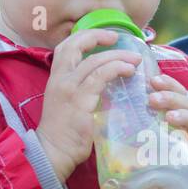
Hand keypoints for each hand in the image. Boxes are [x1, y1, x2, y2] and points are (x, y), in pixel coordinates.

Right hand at [36, 29, 141, 182]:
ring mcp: (70, 89)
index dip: (86, 36)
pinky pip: (100, 77)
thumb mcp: (66, 103)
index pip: (66, 47)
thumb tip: (104, 82)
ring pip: (95, 61)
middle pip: (76, 45)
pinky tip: (128, 71)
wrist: (53, 152)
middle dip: (99, 36)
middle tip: (119, 39)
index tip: (106, 37)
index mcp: (56, 78)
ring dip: (118, 56)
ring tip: (134, 60)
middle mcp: (60, 79)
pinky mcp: (80, 101)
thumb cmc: (62, 132)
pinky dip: (116, 69)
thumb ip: (80, 90)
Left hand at [148, 73, 187, 188]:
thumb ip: (138, 139)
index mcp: (180, 120)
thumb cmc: (172, 165)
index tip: (152, 79)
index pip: (176, 95)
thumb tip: (107, 131)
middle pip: (187, 104)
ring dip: (185, 117)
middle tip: (152, 99)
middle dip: (171, 97)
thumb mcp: (154, 148)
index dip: (167, 85)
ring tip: (171, 117)